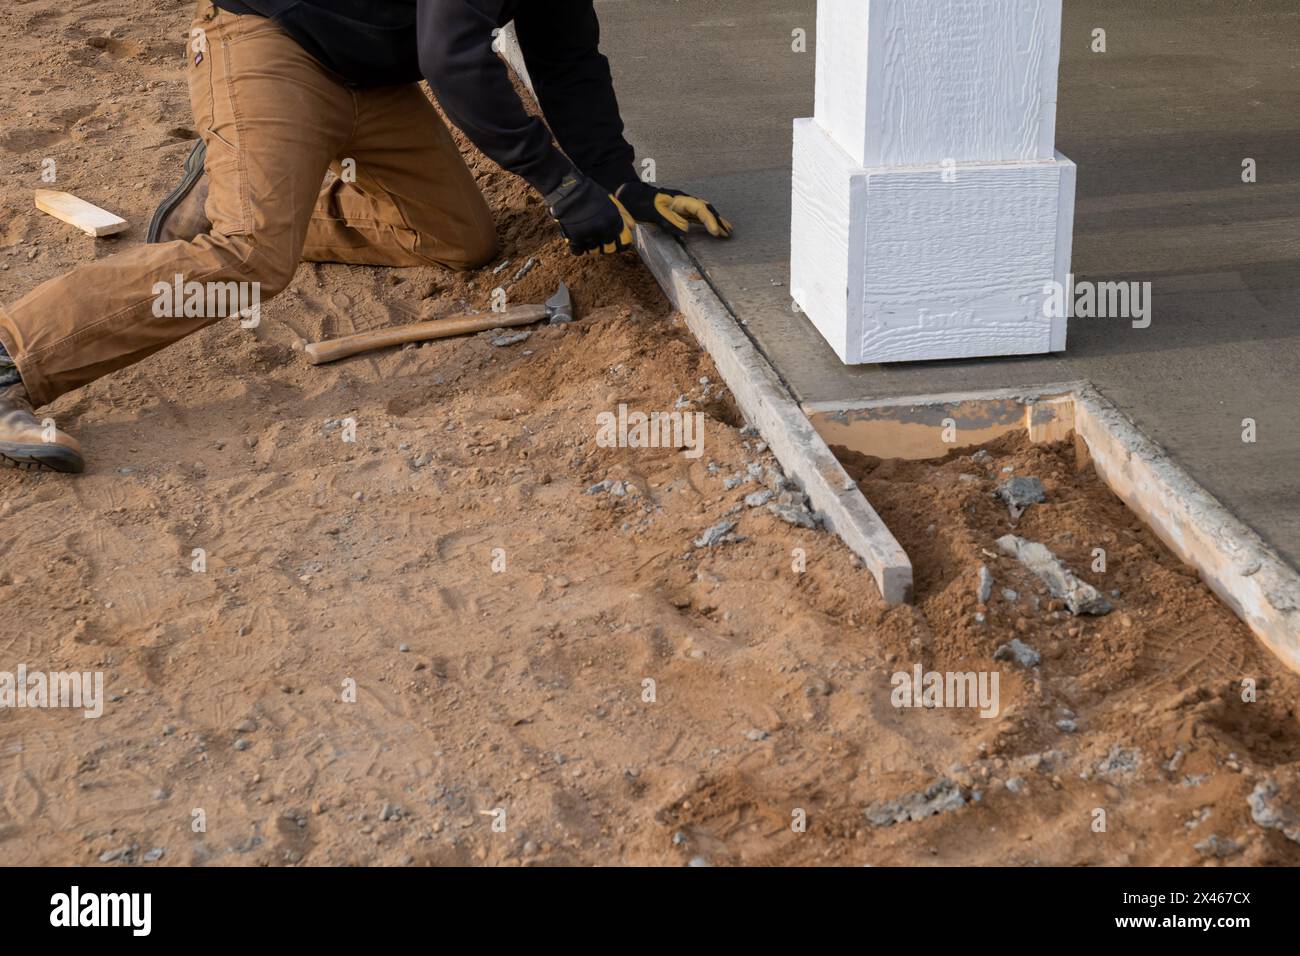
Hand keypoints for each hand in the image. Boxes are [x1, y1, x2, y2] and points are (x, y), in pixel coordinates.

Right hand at [545, 171, 635, 255]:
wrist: (570, 190)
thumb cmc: (591, 195)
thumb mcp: (612, 202)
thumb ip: (623, 215)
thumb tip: (631, 228)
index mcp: (615, 221)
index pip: (625, 243)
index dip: (621, 243)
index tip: (616, 243)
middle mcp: (604, 230)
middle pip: (610, 249)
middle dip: (606, 245)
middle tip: (600, 239)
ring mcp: (590, 235)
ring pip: (594, 251)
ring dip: (591, 246)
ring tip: (587, 236)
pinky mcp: (575, 238)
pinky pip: (579, 251)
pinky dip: (578, 247)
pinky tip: (578, 239)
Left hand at [616, 181, 732, 238]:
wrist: (631, 196)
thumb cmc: (641, 203)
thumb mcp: (653, 212)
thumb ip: (670, 221)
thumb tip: (687, 229)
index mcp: (680, 199)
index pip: (700, 209)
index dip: (710, 220)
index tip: (716, 232)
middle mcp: (684, 201)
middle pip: (706, 209)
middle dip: (718, 221)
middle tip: (728, 233)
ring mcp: (682, 206)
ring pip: (704, 212)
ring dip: (715, 221)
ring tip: (727, 231)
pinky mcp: (679, 211)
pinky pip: (697, 216)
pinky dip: (706, 222)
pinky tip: (712, 229)